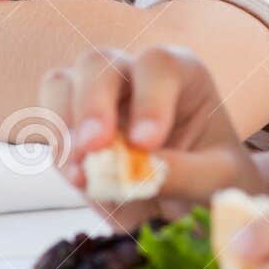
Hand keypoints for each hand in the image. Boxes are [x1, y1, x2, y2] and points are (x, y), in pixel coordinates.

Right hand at [39, 44, 264, 229]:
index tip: (146, 142)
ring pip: (61, 82)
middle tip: (95, 147)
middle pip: (99, 62)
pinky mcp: (73, 130)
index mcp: (182, 75)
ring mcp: (98, 99)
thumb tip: (138, 171)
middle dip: (92, 102)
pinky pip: (50, 126)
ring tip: (81, 167)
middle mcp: (134, 77)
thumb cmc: (216, 180)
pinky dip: (57, 151)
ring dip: (63, 122)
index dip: (149, 99)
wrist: (193, 206)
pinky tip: (78, 179)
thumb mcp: (217, 180)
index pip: (158, 65)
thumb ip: (184, 173)